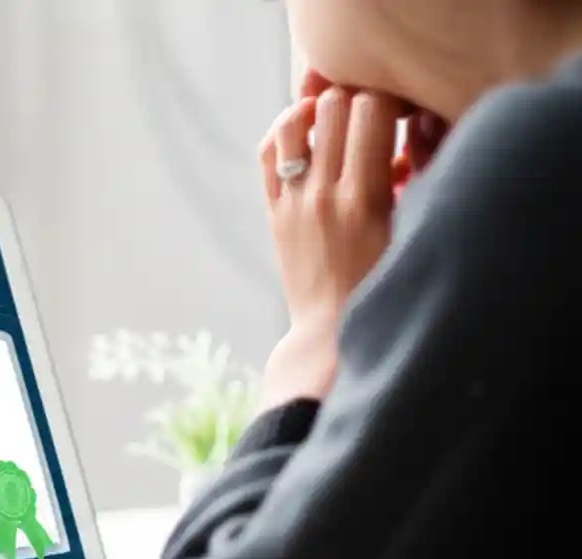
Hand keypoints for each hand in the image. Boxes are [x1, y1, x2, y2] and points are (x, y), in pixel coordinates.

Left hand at [256, 72, 404, 408]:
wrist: (332, 335)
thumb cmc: (387, 287)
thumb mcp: (414, 234)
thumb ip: (418, 181)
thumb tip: (415, 132)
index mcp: (365, 198)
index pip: (372, 108)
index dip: (391, 96)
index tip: (404, 109)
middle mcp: (323, 193)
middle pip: (333, 106)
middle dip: (358, 96)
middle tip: (374, 111)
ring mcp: (293, 201)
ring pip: (292, 122)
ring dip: (316, 108)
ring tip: (337, 117)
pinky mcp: (274, 212)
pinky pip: (267, 153)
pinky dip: (285, 132)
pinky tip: (307, 134)